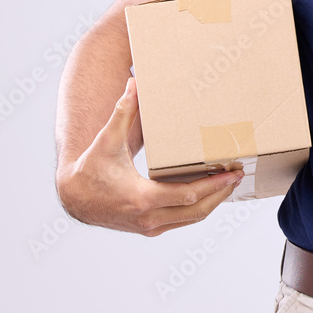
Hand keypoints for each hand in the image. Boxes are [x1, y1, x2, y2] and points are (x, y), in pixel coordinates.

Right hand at [56, 77, 243, 235]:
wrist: (74, 197)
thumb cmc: (92, 168)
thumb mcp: (107, 139)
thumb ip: (123, 110)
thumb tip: (134, 82)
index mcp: (141, 198)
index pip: (188, 196)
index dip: (214, 185)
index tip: (232, 172)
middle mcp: (147, 218)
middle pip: (196, 211)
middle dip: (221, 193)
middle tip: (238, 175)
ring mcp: (148, 227)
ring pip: (190, 219)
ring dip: (213, 202)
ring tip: (229, 183)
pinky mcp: (148, 229)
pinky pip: (180, 221)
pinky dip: (198, 209)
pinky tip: (209, 194)